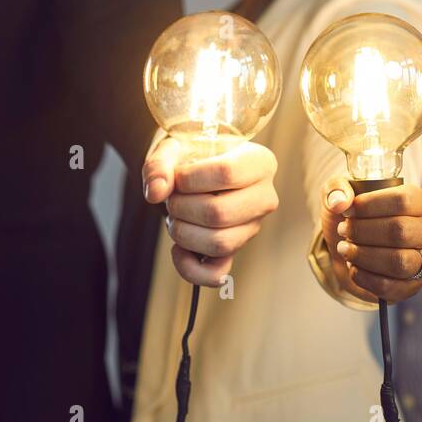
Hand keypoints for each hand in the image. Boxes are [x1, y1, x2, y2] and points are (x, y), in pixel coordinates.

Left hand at [142, 136, 278, 286]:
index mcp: (259, 163)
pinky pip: (216, 274)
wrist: (196, 170)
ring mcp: (252, 227)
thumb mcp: (173, 147)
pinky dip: (189, 268)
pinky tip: (177, 249)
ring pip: (219, 244)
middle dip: (182, 207)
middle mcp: (264, 197)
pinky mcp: (235, 249)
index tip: (176, 176)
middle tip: (172, 198)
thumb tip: (156, 193)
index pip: (226, 173)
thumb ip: (160, 164)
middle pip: (220, 213)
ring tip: (175, 217)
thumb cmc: (191, 155)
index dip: (189, 179)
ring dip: (183, 233)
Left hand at [319, 175, 421, 303]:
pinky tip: (353, 267)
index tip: (348, 210)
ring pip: (399, 262)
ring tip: (345, 249)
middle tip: (343, 230)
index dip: (371, 205)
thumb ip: (336, 189)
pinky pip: (390, 286)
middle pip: (401, 231)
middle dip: (364, 232)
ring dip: (365, 256)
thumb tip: (340, 202)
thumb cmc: (358, 216)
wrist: (360, 246)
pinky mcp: (414, 286)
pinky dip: (365, 278)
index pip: (402, 200)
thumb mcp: (344, 194)